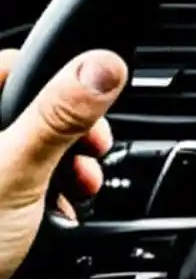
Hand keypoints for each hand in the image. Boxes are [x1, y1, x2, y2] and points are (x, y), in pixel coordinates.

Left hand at [0, 49, 127, 278]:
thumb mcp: (18, 172)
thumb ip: (60, 115)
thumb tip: (103, 66)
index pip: (9, 67)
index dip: (57, 80)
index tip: (92, 103)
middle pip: (28, 110)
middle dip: (71, 133)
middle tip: (91, 151)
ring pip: (31, 148)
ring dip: (66, 168)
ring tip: (76, 190)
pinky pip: (25, 181)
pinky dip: (49, 194)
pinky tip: (57, 212)